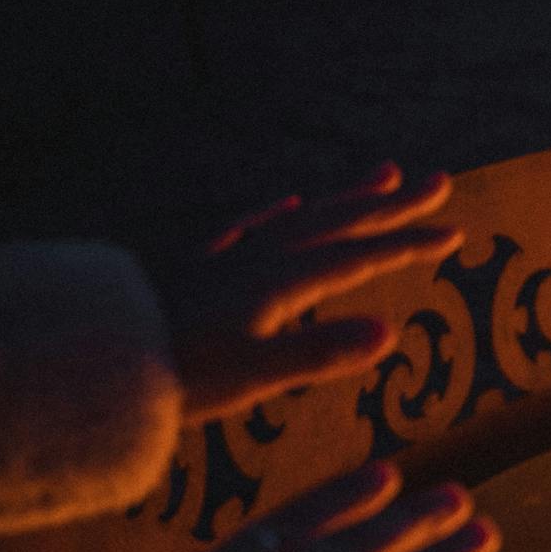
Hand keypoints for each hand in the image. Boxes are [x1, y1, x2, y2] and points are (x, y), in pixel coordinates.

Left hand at [155, 163, 460, 423]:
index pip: (359, 257)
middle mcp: (259, 257)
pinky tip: (287, 202)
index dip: (409, 244)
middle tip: (437, 182)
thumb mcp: (252, 376)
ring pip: (301, 216)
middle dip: (391, 206)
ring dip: (344, 198)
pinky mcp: (196, 261)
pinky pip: (248, 225)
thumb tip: (389, 333)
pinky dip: (276, 211)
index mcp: (280, 283)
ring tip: (382, 175)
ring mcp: (227, 254)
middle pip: (337, 223)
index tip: (455, 231)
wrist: (95, 357)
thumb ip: (318, 353)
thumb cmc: (176, 377)